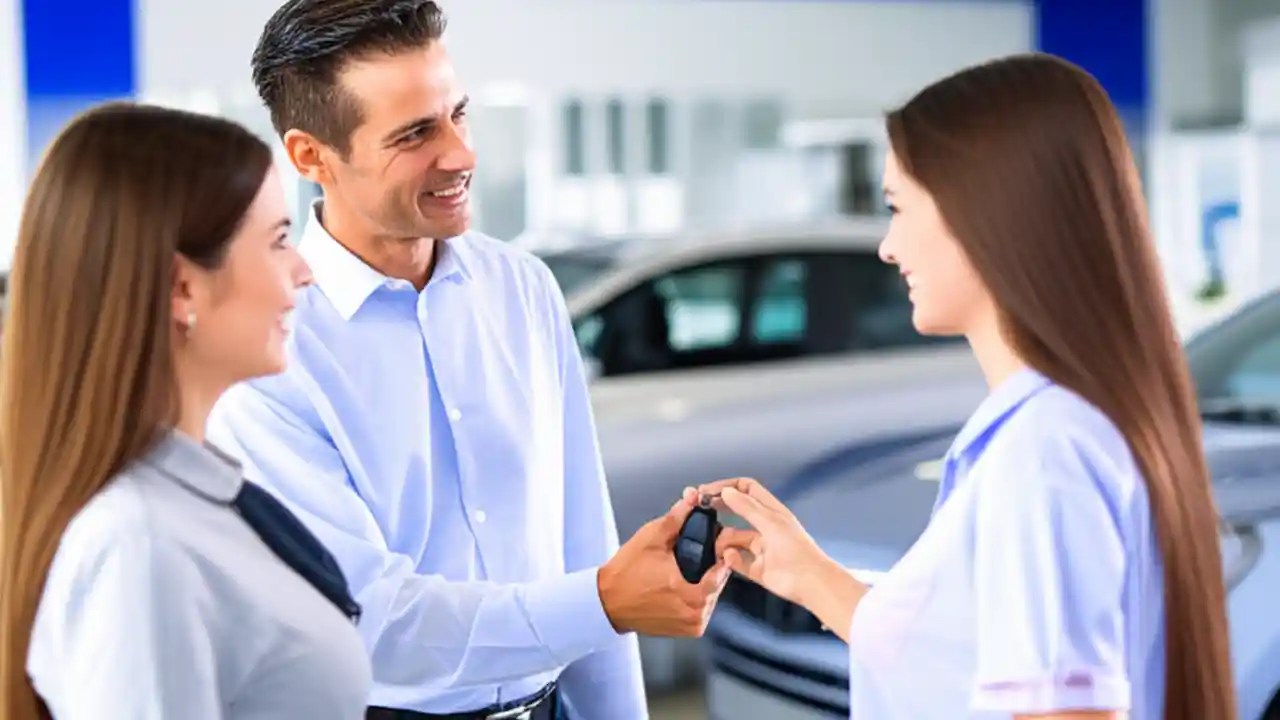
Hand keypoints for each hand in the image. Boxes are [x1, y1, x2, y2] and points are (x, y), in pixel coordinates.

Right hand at [597, 497, 730, 636]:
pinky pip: (701, 608)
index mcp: (693, 595)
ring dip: (705, 581)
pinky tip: (684, 583)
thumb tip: (693, 497)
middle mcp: (696, 615)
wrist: (607, 601)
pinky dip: (696, 595)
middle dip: (712, 566)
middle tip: (699, 553)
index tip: (715, 543)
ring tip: (690, 568)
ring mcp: (692, 626)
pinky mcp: (686, 631)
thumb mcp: (652, 538)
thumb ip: (677, 517)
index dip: (720, 552)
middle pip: (719, 583)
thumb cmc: (627, 572)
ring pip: (711, 596)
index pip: (724, 570)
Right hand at [689, 478, 832, 607]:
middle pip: (736, 511)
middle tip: (698, 510)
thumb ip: (747, 507)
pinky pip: (736, 561)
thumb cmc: (795, 549)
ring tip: (717, 543)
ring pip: (733, 538)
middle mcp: (764, 526)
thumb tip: (726, 491)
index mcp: (770, 511)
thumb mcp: (770, 523)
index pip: (746, 489)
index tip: (706, 491)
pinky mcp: (756, 568)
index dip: (727, 486)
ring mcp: (760, 548)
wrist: (810, 583)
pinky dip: (730, 559)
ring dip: (723, 539)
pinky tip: (729, 558)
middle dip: (719, 509)